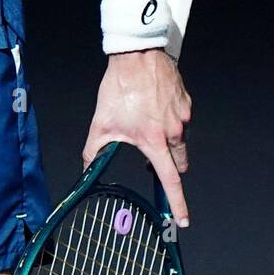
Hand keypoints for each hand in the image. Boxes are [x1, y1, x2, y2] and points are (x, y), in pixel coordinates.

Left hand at [82, 48, 191, 226]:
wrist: (137, 54)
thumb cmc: (120, 87)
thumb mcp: (101, 123)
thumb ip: (94, 150)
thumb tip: (86, 168)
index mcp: (155, 142)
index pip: (170, 181)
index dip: (177, 203)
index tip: (182, 219)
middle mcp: (174, 132)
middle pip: (179, 163)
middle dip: (169, 167)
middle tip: (151, 160)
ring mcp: (183, 116)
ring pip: (180, 140)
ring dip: (168, 141)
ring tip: (146, 124)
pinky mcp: (186, 103)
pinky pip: (182, 120)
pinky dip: (171, 121)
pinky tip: (153, 109)